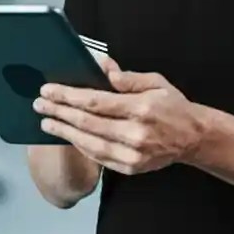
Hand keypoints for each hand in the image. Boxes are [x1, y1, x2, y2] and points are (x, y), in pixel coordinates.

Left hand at [35, 59, 204, 174]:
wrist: (193, 138)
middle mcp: (136, 133)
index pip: (96, 102)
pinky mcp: (131, 167)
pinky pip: (99, 157)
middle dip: (59, 112)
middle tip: (40, 104)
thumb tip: (101, 66)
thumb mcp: (155, 83)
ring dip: (64, 132)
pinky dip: (81, 146)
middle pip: (88, 123)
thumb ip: (127, 77)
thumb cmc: (172, 106)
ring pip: (90, 143)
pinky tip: (68, 137)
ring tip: (46, 123)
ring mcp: (133, 154)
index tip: (49, 90)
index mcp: (142, 108)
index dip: (68, 96)